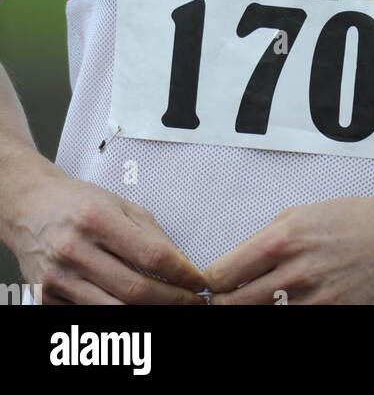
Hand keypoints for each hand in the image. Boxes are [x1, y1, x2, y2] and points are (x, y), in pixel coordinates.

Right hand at [6, 162, 207, 304]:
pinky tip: (134, 307)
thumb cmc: (79, 204)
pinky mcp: (47, 299)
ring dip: (149, 313)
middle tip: (192, 301)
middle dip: (172, 300)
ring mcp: (59, 279)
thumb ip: (153, 234)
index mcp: (97, 219)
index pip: (151, 256)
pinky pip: (90, 315)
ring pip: (114, 310)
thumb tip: (183, 265)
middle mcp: (75, 250)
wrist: (31, 209)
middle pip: (135, 290)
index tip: (198, 281)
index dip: (182, 274)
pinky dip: (116, 314)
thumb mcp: (120, 205)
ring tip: (169, 306)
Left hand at [204, 191, 373, 305]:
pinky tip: (292, 306)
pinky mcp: (331, 316)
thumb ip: (268, 237)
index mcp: (282, 238)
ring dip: (258, 310)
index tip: (215, 285)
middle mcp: (294, 271)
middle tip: (232, 299)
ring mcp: (313, 300)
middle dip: (226, 303)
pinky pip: (293, 324)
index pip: (222, 274)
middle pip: (233, 305)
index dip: (212, 282)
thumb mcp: (304, 213)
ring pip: (261, 317)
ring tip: (265, 299)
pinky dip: (287, 315)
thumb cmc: (355, 220)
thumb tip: (238, 261)